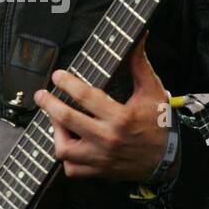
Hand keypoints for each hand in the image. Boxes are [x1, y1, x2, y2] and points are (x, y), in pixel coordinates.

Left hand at [33, 33, 170, 181]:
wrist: (167, 158)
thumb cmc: (158, 121)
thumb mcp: (152, 90)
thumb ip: (139, 64)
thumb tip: (139, 37)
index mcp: (121, 117)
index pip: (86, 97)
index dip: (67, 83)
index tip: (57, 76)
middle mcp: (108, 139)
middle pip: (67, 120)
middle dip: (49, 105)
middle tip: (41, 95)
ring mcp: (102, 158)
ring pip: (64, 150)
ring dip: (56, 133)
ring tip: (55, 121)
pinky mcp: (100, 171)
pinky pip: (72, 169)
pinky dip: (66, 157)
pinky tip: (68, 142)